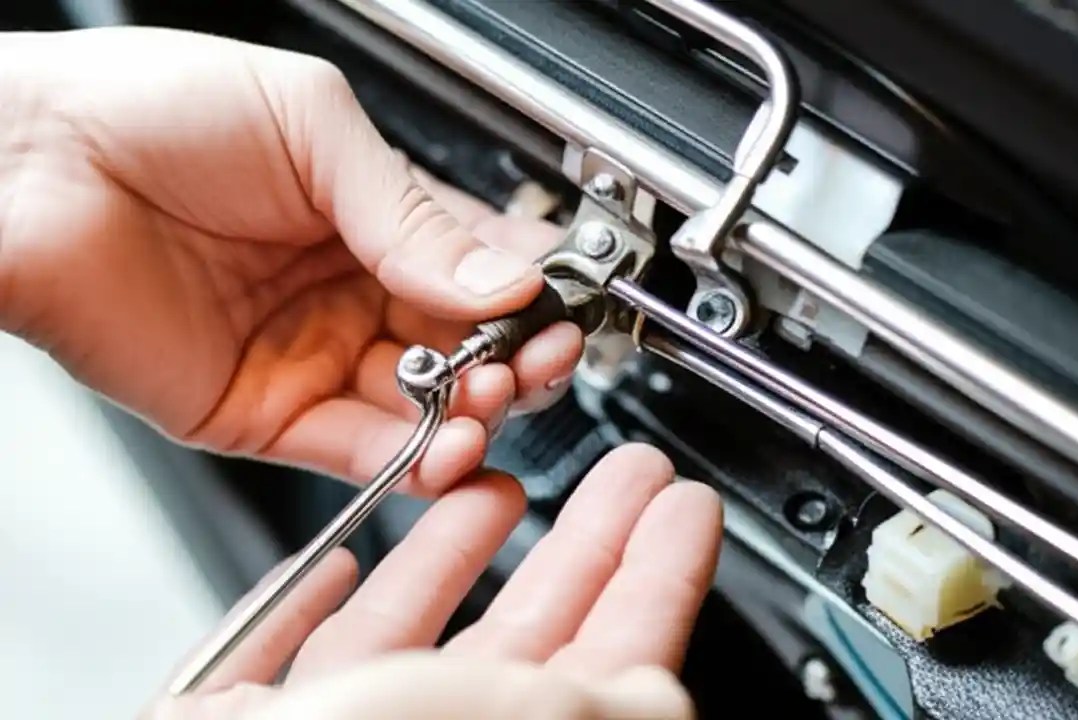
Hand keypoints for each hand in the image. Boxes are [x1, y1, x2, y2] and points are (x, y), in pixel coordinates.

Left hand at [0, 27, 580, 492]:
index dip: (531, 294)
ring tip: (488, 403)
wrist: (25, 165)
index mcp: (374, 215)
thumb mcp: (313, 126)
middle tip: (531, 362)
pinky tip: (449, 447)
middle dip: (511, 362)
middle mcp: (351, 291)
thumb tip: (506, 275)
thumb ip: (413, 212)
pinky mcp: (265, 413)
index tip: (563, 310)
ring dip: (471, 417)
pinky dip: (411, 459)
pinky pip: (356, 449)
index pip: (482, 266)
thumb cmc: (148, 112)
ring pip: (422, 408)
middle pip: (465, 347)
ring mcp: (311, 356)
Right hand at [144, 445, 722, 718]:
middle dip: (587, 539)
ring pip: (420, 635)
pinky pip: (292, 654)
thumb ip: (620, 697)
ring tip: (499, 480)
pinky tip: (345, 561)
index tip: (684, 506)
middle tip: (626, 470)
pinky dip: (317, 603)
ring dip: (460, 550)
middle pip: (537, 632)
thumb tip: (660, 690)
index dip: (661, 573)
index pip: (627, 654)